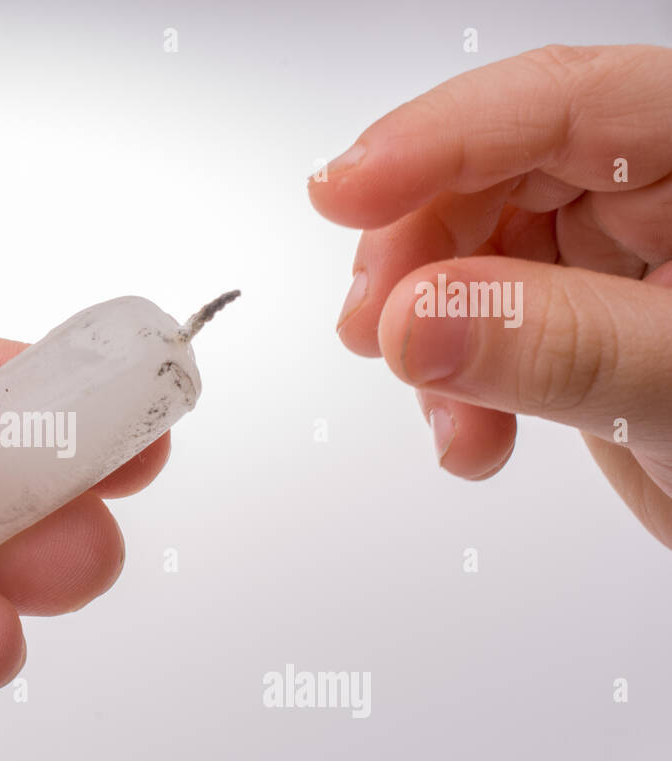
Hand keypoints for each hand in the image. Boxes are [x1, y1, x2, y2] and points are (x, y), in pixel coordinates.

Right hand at [309, 44, 671, 547]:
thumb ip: (558, 345)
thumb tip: (416, 317)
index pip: (567, 104)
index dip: (439, 139)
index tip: (342, 192)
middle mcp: (664, 191)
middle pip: (495, 173)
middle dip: (417, 260)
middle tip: (375, 332)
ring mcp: (620, 251)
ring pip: (470, 252)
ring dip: (428, 341)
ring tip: (447, 417)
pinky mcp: (581, 311)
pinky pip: (480, 319)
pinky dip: (451, 381)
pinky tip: (470, 434)